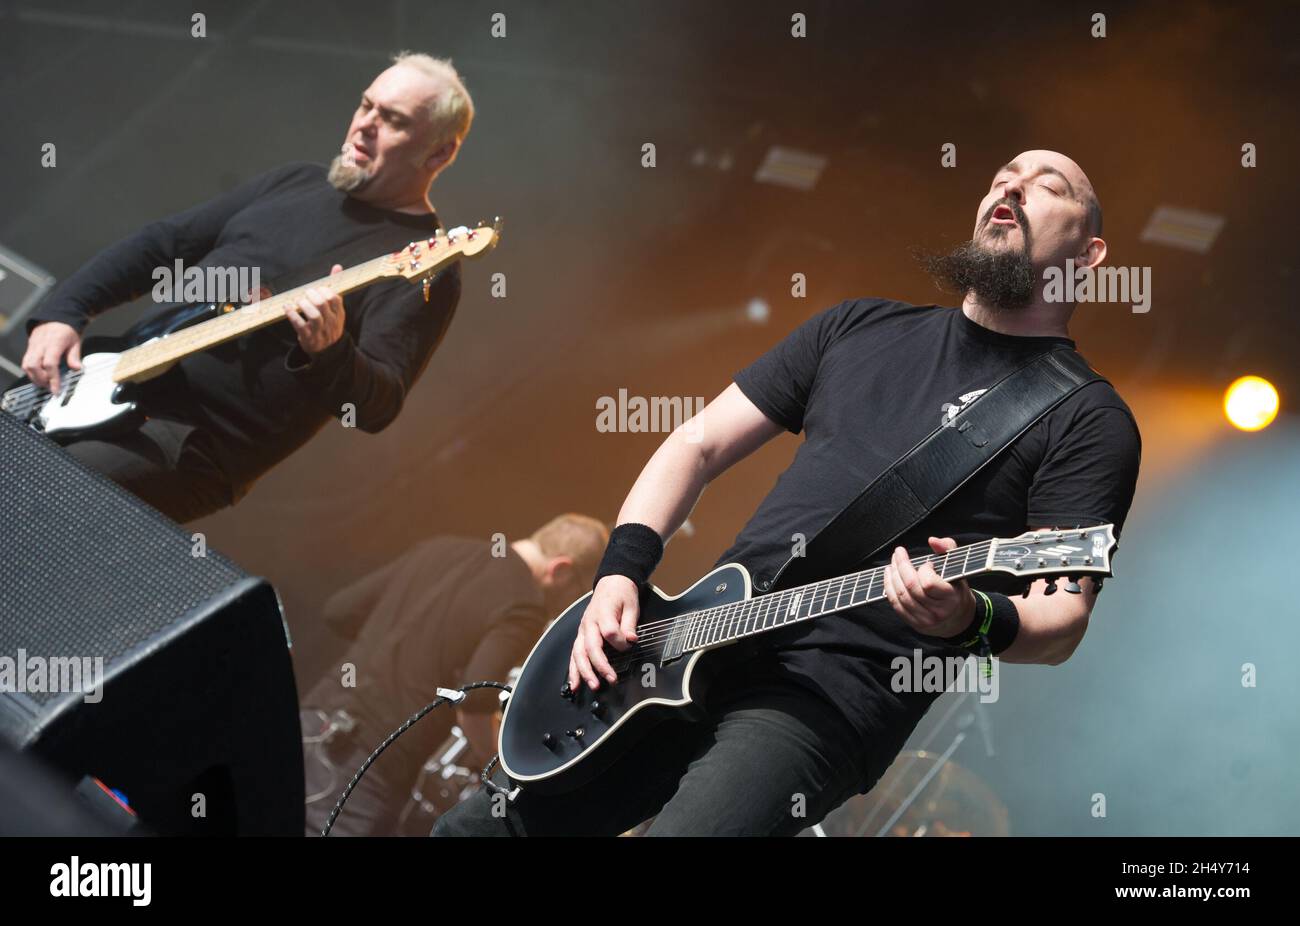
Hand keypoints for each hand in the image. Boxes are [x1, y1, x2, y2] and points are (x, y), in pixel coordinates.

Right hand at [21, 321, 81, 394]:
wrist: (55, 317)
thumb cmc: (67, 330)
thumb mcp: (75, 341)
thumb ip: (74, 356)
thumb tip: (77, 368)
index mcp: (54, 342)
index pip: (50, 364)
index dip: (53, 378)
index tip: (56, 390)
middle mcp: (40, 344)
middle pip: (33, 366)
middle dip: (41, 380)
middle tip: (51, 387)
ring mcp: (33, 346)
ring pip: (26, 365)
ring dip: (34, 377)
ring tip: (46, 383)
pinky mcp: (29, 348)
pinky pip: (25, 362)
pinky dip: (31, 372)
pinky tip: (40, 376)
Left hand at [286, 264, 344, 356]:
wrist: (327, 351)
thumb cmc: (329, 323)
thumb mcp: (335, 308)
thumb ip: (334, 287)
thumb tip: (338, 267)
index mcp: (339, 314)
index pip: (334, 298)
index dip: (324, 290)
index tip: (316, 289)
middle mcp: (331, 323)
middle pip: (323, 305)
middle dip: (312, 295)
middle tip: (305, 293)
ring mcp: (320, 331)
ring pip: (314, 316)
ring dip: (303, 305)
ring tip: (298, 300)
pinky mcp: (308, 338)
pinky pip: (300, 326)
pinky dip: (292, 315)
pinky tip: (287, 307)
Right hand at [569, 574, 639, 690]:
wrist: (610, 584)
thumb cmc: (621, 595)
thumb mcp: (631, 605)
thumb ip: (629, 624)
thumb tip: (631, 639)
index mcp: (602, 612)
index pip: (609, 632)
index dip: (620, 642)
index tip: (630, 644)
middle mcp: (589, 623)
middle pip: (590, 647)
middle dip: (599, 666)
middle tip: (610, 679)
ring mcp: (583, 630)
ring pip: (578, 653)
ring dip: (584, 672)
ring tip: (592, 685)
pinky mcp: (581, 636)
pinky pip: (574, 654)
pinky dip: (573, 670)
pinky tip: (575, 684)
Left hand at [882, 536, 976, 637]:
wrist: (958, 619)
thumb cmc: (956, 589)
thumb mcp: (958, 568)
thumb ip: (948, 549)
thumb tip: (932, 540)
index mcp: (951, 598)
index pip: (929, 583)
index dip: (924, 569)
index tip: (927, 563)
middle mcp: (938, 612)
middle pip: (911, 587)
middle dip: (901, 566)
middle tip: (898, 553)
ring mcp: (925, 620)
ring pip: (901, 596)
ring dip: (892, 576)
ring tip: (892, 564)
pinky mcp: (914, 624)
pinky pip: (896, 605)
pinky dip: (889, 589)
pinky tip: (889, 576)